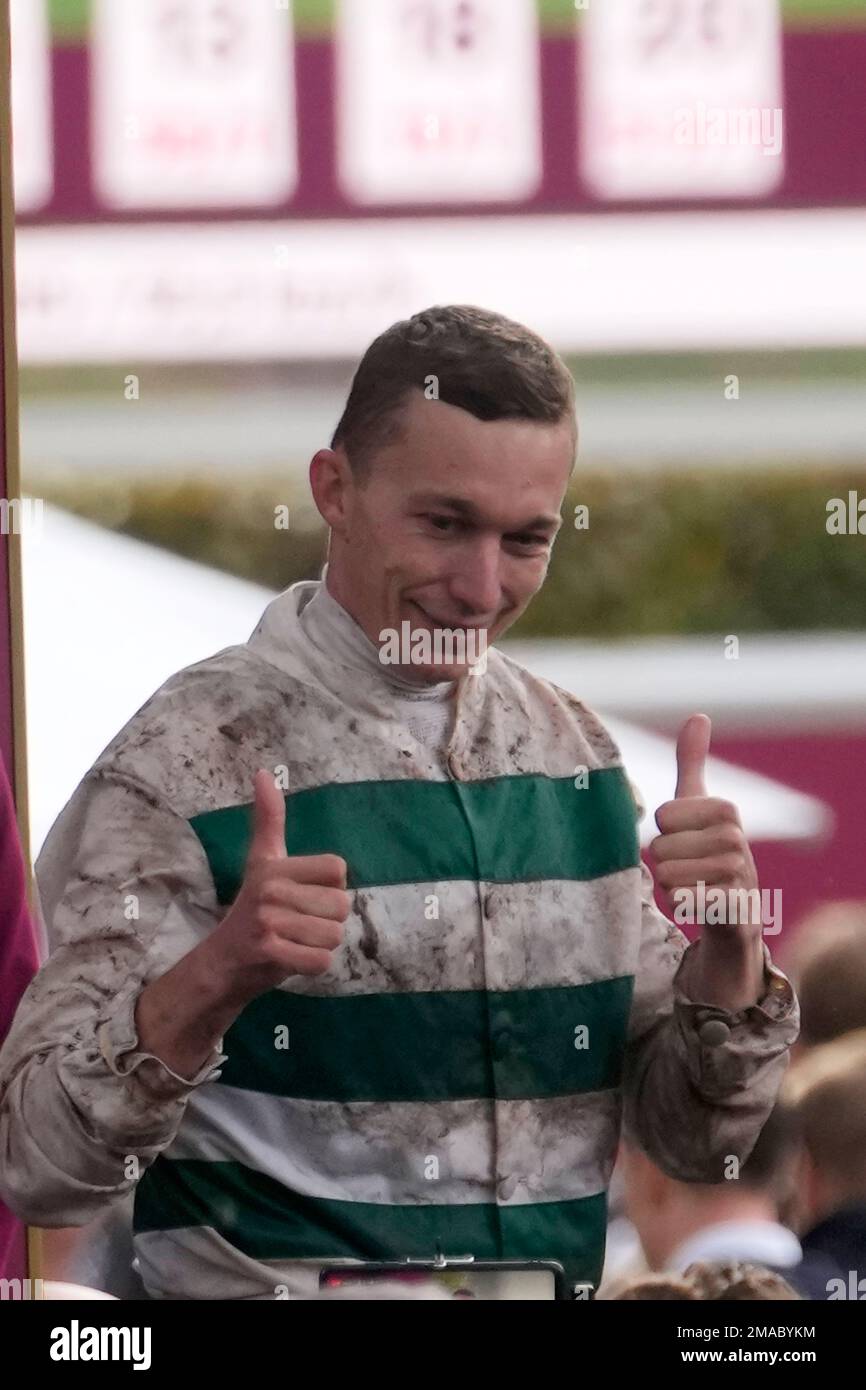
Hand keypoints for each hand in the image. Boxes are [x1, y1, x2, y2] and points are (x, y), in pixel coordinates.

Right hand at [201, 769, 349, 1006]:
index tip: (302, 896)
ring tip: (292, 942)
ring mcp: (268, 921)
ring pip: (334, 935)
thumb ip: (269, 818)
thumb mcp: (262, 860)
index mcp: (274, 864)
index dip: (328, 887)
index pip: (338, 869)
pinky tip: (290, 960)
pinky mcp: (269, 952)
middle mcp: (270, 888)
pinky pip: (321, 961)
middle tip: (296, 925)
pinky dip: (312, 966)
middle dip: (325, 922)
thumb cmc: (252, 909)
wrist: (222, 963)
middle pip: (341, 905)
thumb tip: (263, 772)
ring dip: (319, 946)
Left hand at [650, 714, 759, 941]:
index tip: (688, 837)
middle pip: (660, 847)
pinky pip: (680, 901)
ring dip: (672, 885)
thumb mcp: (699, 803)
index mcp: (726, 808)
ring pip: (666, 876)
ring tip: (695, 884)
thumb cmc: (708, 849)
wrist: (734, 909)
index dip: (666, 831)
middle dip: (666, 861)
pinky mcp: (732, 908)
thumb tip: (699, 715)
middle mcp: (736, 838)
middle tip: (691, 866)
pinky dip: (681, 905)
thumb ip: (692, 761)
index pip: (662, 815)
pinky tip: (699, 903)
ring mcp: (738, 874)